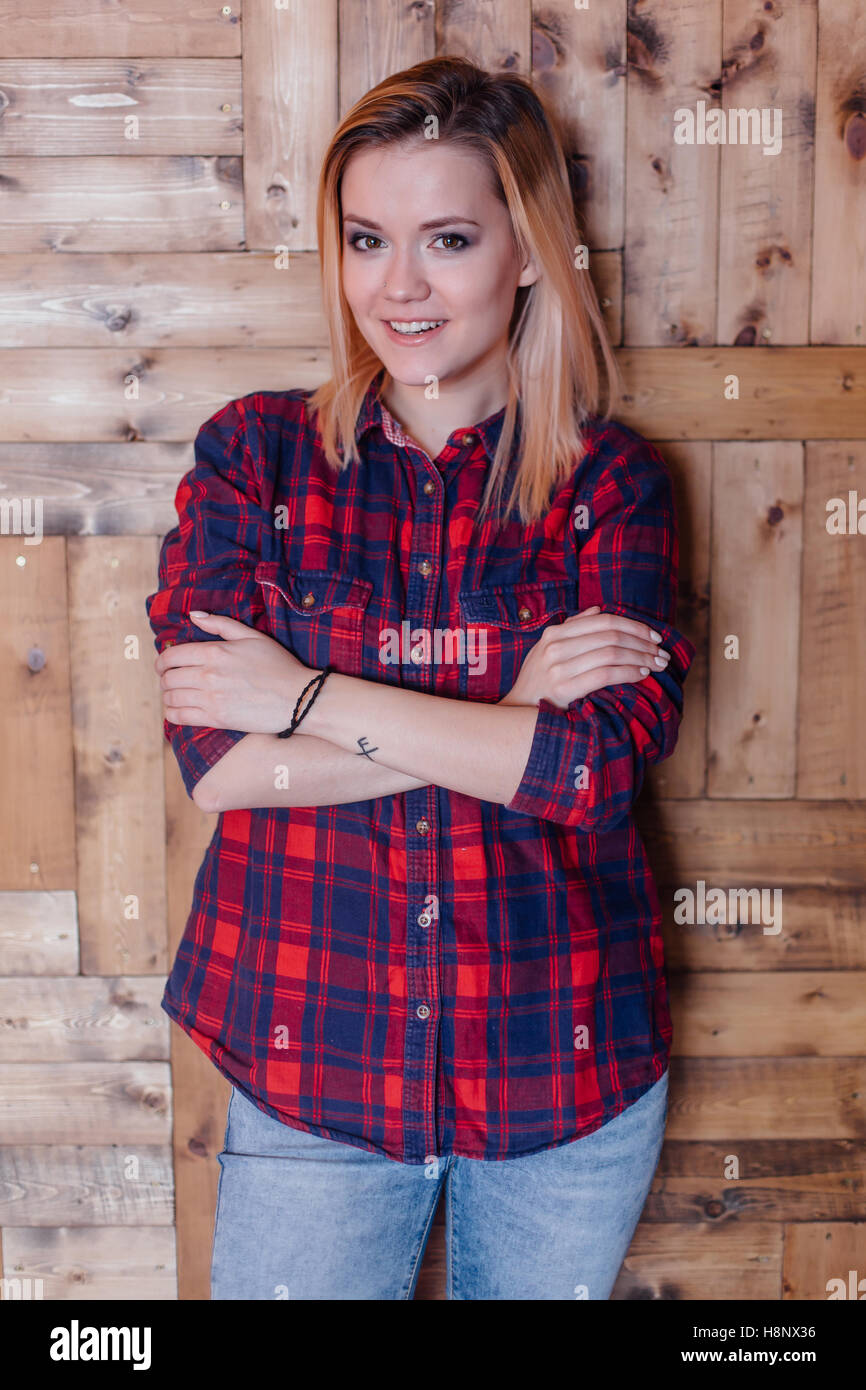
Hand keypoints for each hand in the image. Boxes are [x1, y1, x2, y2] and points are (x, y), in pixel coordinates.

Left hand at [154, 611, 316, 732]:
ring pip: (171, 698)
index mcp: (215, 652)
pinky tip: (178, 711)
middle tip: (170, 681)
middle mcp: (208, 674)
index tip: (164, 666)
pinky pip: (179, 717)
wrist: (298, 698)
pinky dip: (172, 714)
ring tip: (175, 696)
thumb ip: (220, 624)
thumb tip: (193, 615)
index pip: (171, 656)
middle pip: (168, 678)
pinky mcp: (217, 718)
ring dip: (168, 697)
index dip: (161, 661)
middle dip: (165, 679)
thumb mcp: (252, 636)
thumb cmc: (278, 665)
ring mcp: (211, 698)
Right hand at [498, 605, 669, 709]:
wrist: (516, 713)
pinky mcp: (565, 690)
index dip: (634, 625)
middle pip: (611, 635)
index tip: (654, 635)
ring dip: (640, 657)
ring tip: (656, 664)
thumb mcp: (546, 649)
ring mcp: (558, 668)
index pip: (604, 620)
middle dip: (642, 642)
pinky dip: (627, 672)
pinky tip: (641, 674)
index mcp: (554, 633)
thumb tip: (597, 610)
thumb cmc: (536, 682)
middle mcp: (555, 647)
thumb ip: (571, 628)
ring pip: (611, 653)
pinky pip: (605, 675)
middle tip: (661, 652)